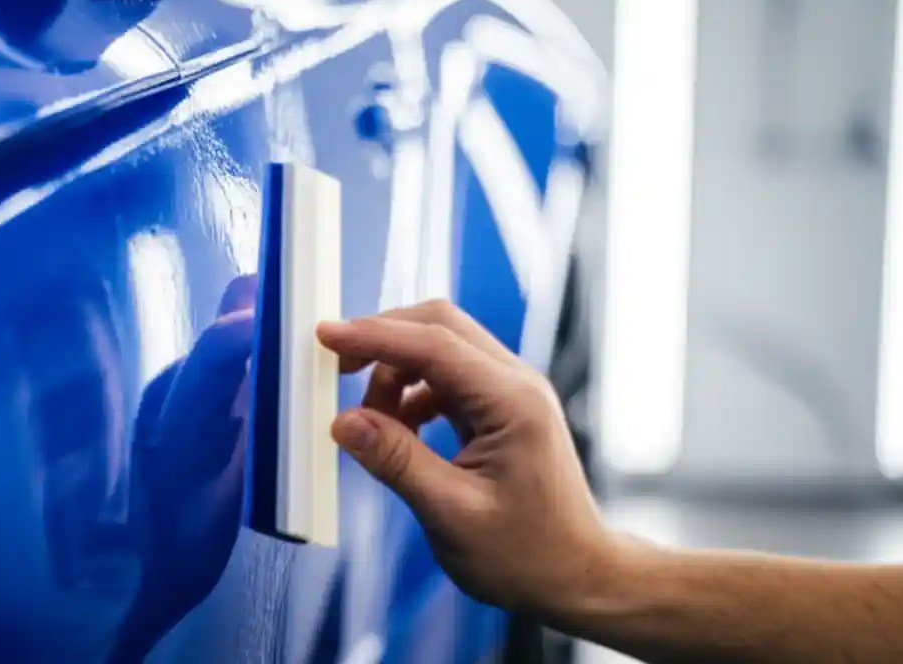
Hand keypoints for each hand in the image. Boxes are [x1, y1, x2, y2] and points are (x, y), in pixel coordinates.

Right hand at [317, 300, 620, 617]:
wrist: (577, 576)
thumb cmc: (526, 556)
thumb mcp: (450, 514)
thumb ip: (396, 462)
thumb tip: (343, 422)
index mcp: (512, 402)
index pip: (433, 343)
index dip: (374, 335)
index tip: (326, 336)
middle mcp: (517, 384)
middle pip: (439, 327)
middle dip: (383, 340)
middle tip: (337, 371)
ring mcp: (512, 393)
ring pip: (441, 349)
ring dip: (396, 373)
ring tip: (372, 426)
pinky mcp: (502, 409)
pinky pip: (448, 378)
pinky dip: (412, 394)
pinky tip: (398, 433)